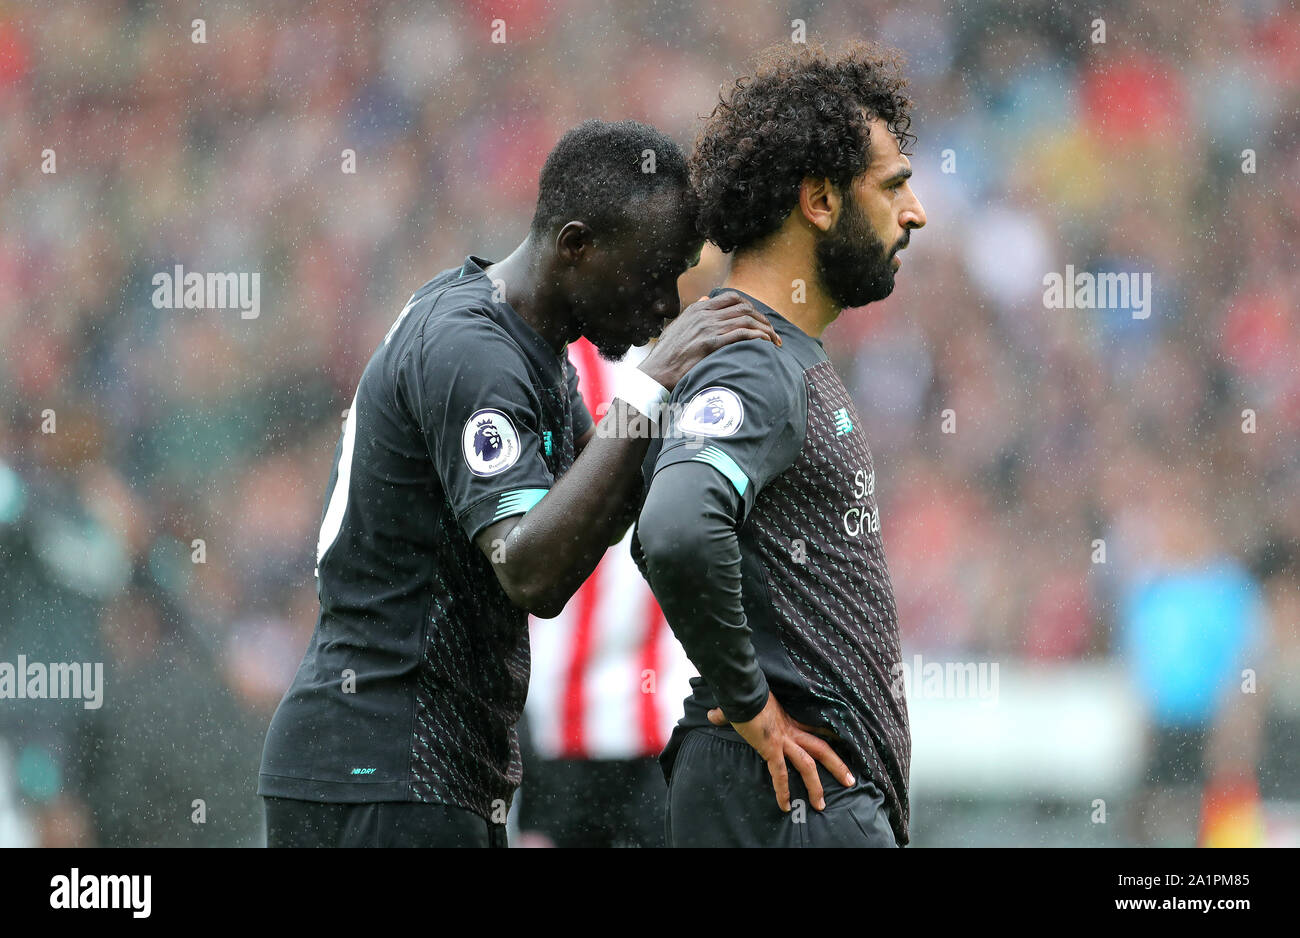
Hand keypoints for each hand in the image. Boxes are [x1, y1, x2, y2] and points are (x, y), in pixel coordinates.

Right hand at [638, 291, 779, 390]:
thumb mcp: (678, 325)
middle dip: (763, 319)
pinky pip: (742, 334)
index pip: (732, 298)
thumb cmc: (667, 354)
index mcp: (698, 308)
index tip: (759, 320)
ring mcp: (708, 328)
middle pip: (744, 308)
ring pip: (746, 320)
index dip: (751, 307)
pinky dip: (758, 337)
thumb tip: (707, 299)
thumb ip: (694, 312)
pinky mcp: (710, 344)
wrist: (656, 372)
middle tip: (773, 333)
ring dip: (765, 329)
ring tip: (775, 341)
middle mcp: (704, 314)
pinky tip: (766, 344)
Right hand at [708, 693, 853, 812]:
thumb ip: (728, 713)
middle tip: (851, 780)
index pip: (813, 728)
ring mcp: (783, 740)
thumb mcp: (740, 705)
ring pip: (808, 764)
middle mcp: (790, 731)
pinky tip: (785, 806)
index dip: (828, 735)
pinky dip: (782, 790)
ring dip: (816, 785)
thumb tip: (713, 714)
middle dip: (837, 765)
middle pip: (821, 748)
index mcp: (787, 719)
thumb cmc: (742, 694)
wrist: (741, 690)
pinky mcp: (771, 748)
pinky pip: (779, 773)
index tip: (842, 743)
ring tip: (821, 804)